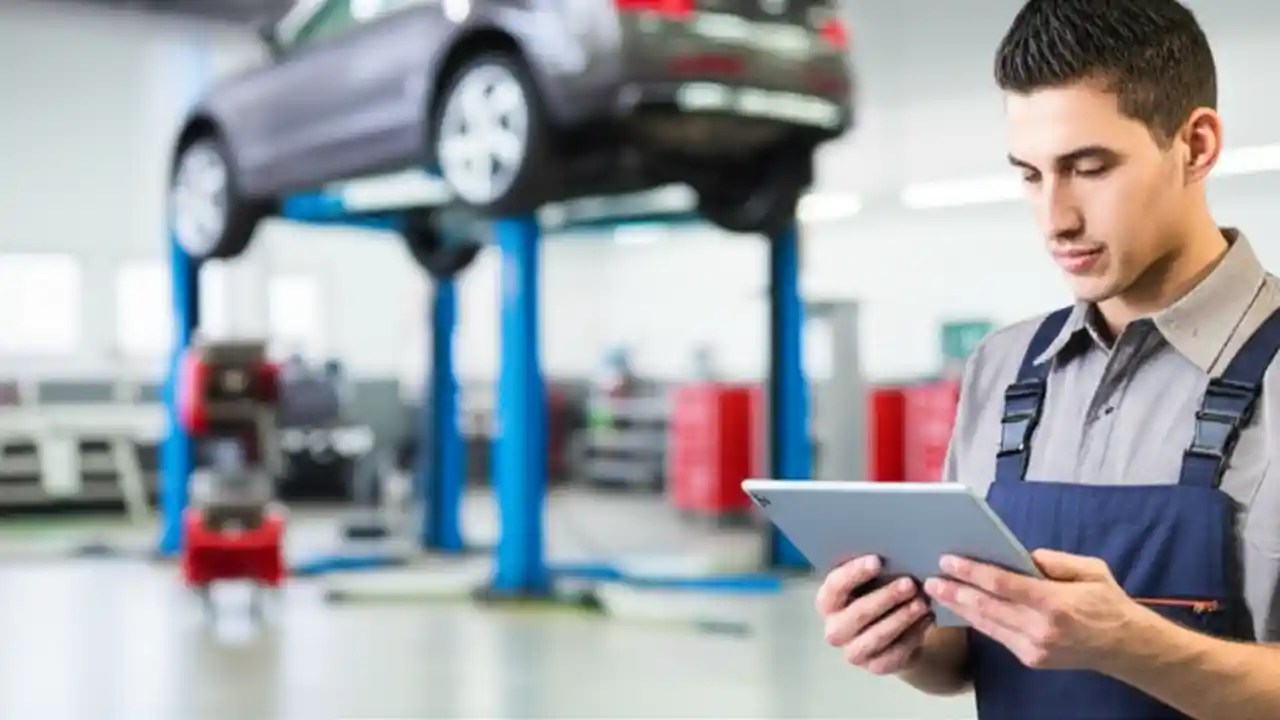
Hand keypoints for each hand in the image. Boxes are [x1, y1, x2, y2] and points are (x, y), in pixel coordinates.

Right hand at [815, 555, 935, 675]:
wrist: (890, 633)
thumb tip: (893, 546)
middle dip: (886, 598)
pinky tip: (928, 620)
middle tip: (910, 583)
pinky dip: (914, 635)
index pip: (835, 587)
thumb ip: (872, 569)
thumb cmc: (876, 594)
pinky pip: (895, 653)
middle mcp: (834, 629)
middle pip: (857, 614)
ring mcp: (853, 652)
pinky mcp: (875, 667)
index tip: (877, 560)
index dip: (854, 573)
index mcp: (827, 602)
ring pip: (877, 636)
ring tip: (922, 603)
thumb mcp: (871, 581)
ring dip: (902, 618)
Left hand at [924, 549, 1140, 671]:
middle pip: (987, 606)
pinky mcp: (1030, 658)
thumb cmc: (1107, 602)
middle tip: (930, 578)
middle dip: (955, 591)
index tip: (949, 560)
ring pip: (986, 624)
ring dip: (959, 607)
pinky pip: (996, 635)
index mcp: (1055, 603)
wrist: (1125, 647)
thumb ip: (1052, 560)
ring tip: (937, 592)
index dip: (972, 572)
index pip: (1003, 584)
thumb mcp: (1089, 570)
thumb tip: (1018, 555)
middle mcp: (1041, 628)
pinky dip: (977, 620)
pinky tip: (962, 608)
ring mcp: (1034, 647)